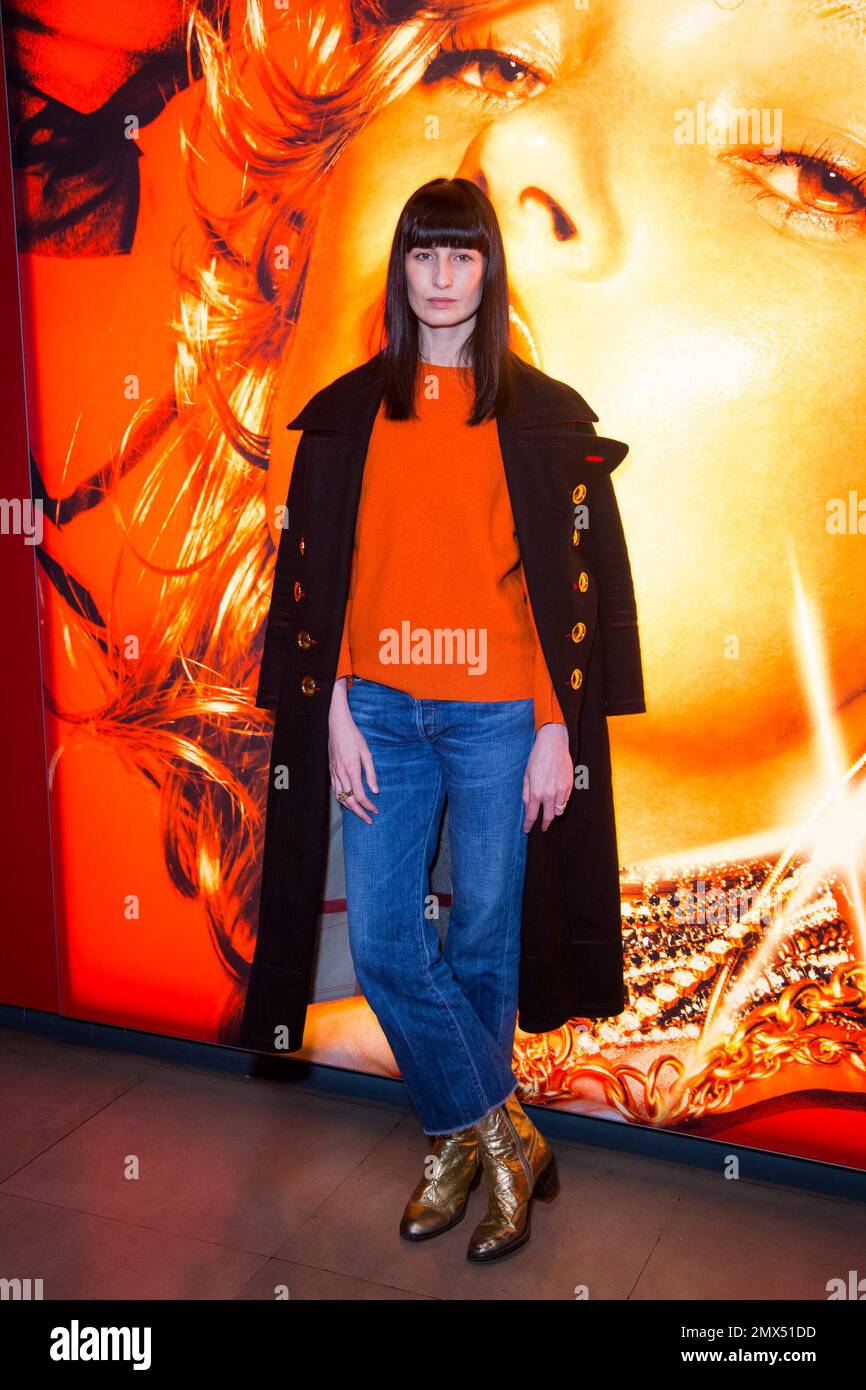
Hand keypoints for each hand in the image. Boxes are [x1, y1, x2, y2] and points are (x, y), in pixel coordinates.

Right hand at [329, 678, 378, 823]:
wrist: (337, 726)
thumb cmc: (354, 737)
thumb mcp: (366, 753)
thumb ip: (371, 773)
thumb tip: (375, 790)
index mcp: (352, 769)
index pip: (360, 795)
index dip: (368, 805)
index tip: (375, 810)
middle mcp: (341, 773)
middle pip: (349, 800)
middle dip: (359, 812)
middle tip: (368, 819)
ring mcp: (334, 773)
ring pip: (340, 797)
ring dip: (350, 808)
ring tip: (360, 813)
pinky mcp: (330, 771)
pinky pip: (336, 790)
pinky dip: (342, 799)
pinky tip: (349, 801)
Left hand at [522, 723, 572, 832]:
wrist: (553, 745)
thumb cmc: (537, 759)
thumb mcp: (526, 776)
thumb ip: (526, 794)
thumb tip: (528, 808)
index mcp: (536, 792)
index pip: (532, 815)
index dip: (529, 825)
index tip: (527, 830)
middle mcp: (550, 794)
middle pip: (549, 817)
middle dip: (545, 824)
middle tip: (542, 827)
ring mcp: (561, 790)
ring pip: (559, 810)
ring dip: (553, 813)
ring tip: (549, 811)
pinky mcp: (569, 785)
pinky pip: (565, 800)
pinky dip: (560, 802)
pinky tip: (556, 798)